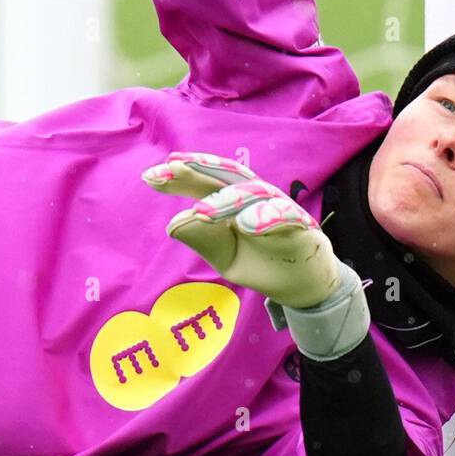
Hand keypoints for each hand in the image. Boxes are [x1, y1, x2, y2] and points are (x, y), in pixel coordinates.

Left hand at [141, 151, 342, 309]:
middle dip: (198, 170)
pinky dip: (269, 217)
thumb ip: (203, 239)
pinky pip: (287, 217)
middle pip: (226, 176)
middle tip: (171, 168)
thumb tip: (172, 223)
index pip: (204, 183)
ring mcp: (279, 208)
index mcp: (233, 202)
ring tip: (201, 211)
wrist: (304, 287)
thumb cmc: (262, 263)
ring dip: (227, 200)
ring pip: (254, 193)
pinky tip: (249, 224)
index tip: (150, 176)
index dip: (179, 176)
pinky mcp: (302, 226)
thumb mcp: (225, 257)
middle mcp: (255, 197)